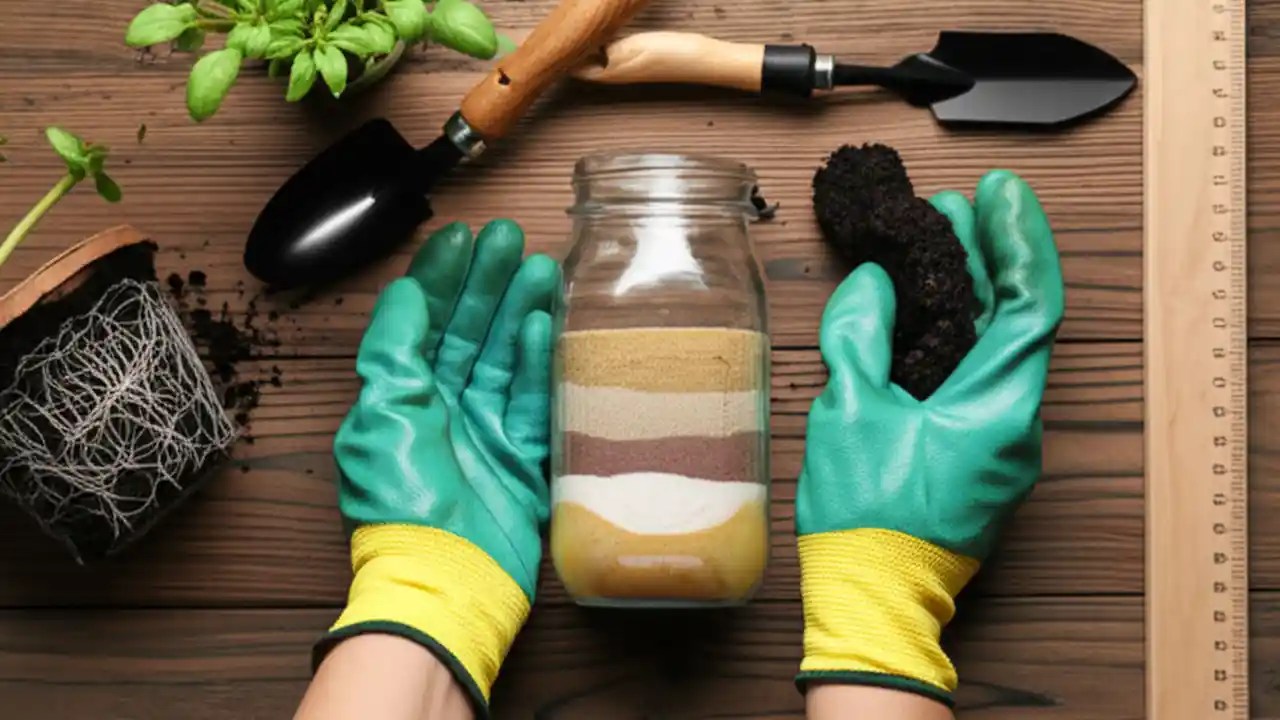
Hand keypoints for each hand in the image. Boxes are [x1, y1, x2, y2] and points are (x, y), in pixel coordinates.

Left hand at [315, 220, 558, 714]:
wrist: (448, 579)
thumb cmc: (404, 502)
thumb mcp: (382, 412)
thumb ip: (394, 345)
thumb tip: (410, 290)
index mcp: (400, 397)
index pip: (423, 321)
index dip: (444, 275)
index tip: (465, 236)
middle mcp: (441, 408)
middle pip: (468, 331)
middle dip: (489, 283)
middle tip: (512, 240)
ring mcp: (484, 431)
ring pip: (503, 356)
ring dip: (519, 311)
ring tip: (542, 269)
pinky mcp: (522, 456)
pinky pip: (533, 397)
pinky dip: (538, 359)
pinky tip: (546, 323)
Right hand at [794, 170, 1064, 704]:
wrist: (874, 597)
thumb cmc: (867, 521)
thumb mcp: (849, 413)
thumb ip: (861, 337)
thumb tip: (873, 286)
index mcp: (998, 408)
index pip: (1032, 303)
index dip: (1019, 238)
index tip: (998, 193)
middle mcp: (1015, 424)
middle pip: (1019, 320)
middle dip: (990, 258)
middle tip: (953, 212)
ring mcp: (1000, 444)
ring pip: (1000, 349)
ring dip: (974, 295)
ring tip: (937, 249)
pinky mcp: (978, 457)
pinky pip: (980, 379)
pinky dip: (960, 336)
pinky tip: (926, 316)